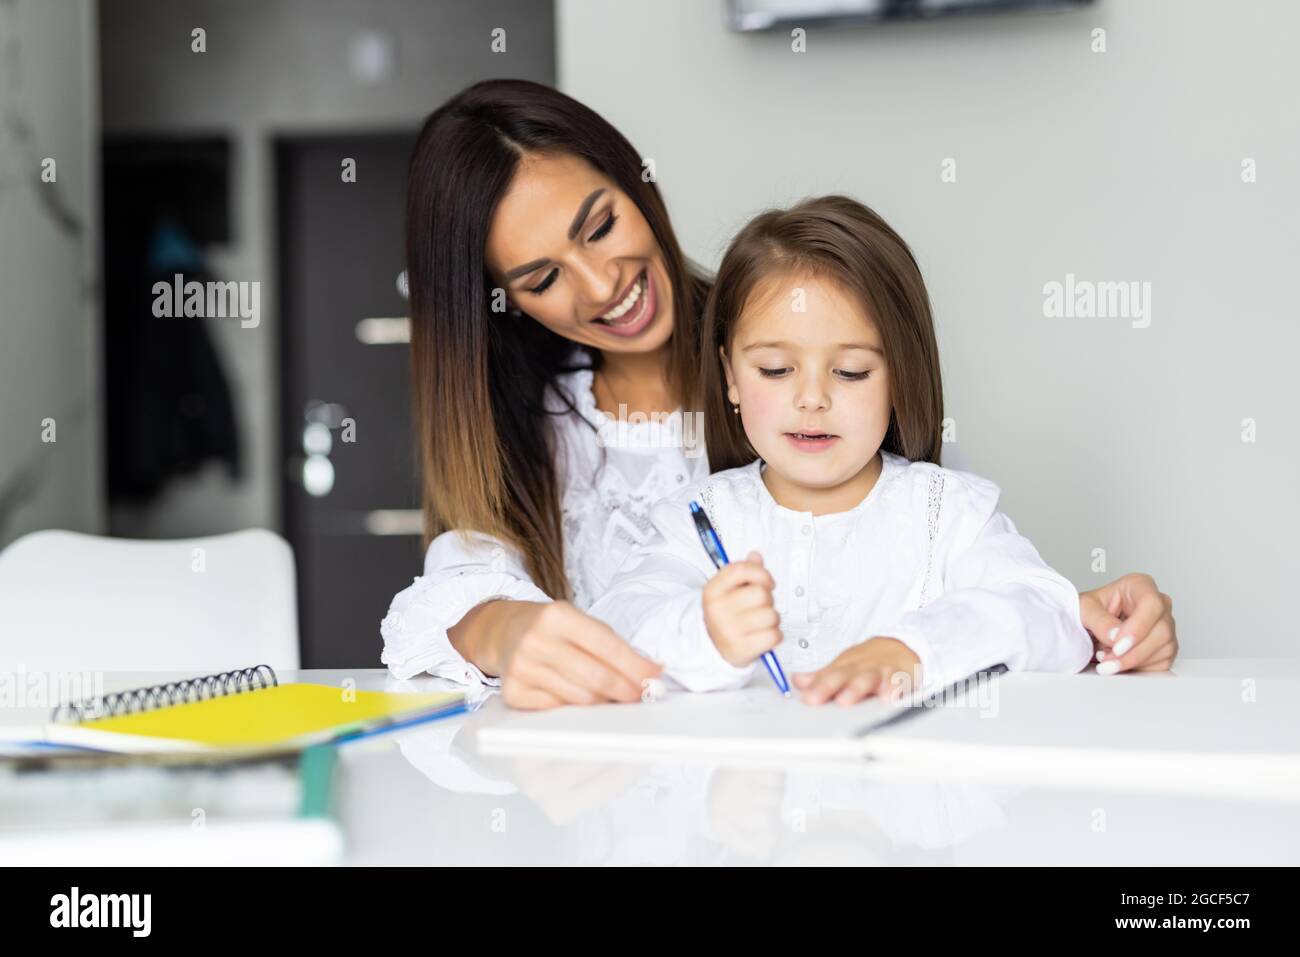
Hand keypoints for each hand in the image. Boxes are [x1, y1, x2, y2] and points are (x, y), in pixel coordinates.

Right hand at [458, 599, 662, 709]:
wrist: (503, 632)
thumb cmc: (550, 629)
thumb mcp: (578, 622)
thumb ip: (610, 644)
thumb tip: (648, 671)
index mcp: (557, 615)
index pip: (605, 645)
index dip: (634, 665)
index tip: (653, 676)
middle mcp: (536, 640)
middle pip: (595, 676)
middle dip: (625, 689)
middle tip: (640, 695)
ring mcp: (522, 667)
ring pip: (580, 698)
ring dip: (604, 702)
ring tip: (613, 697)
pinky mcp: (513, 691)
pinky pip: (559, 709)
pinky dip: (575, 708)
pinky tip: (581, 698)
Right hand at [702, 551, 781, 666]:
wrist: (713, 645)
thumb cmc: (726, 614)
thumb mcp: (728, 589)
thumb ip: (744, 571)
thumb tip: (755, 556)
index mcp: (713, 590)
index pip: (741, 570)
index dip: (761, 573)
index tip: (768, 582)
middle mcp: (718, 609)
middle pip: (761, 593)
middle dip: (768, 599)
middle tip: (760, 606)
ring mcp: (728, 630)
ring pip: (771, 615)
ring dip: (772, 619)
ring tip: (761, 622)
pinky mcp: (740, 649)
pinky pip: (774, 636)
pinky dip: (774, 635)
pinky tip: (763, 635)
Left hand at [791, 637, 920, 705]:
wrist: (901, 647)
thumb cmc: (869, 661)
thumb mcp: (844, 666)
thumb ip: (822, 676)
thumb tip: (797, 682)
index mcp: (845, 666)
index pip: (827, 675)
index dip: (815, 686)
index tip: (805, 697)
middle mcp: (860, 668)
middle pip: (843, 675)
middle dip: (828, 686)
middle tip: (814, 698)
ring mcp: (880, 671)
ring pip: (867, 678)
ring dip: (856, 688)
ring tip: (845, 700)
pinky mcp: (900, 677)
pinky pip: (898, 682)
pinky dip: (894, 689)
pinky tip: (888, 698)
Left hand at [1079, 573, 1176, 673]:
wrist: (1089, 625)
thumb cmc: (1090, 610)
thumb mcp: (1084, 608)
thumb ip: (1099, 620)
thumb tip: (1116, 636)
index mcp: (1140, 586)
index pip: (1152, 604)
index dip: (1137, 628)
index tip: (1117, 646)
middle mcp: (1159, 604)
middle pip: (1162, 631)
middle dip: (1132, 652)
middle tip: (1106, 661)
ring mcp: (1166, 626)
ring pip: (1165, 649)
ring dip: (1133, 662)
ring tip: (1107, 661)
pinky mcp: (1166, 647)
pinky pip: (1163, 662)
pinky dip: (1139, 668)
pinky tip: (1120, 662)